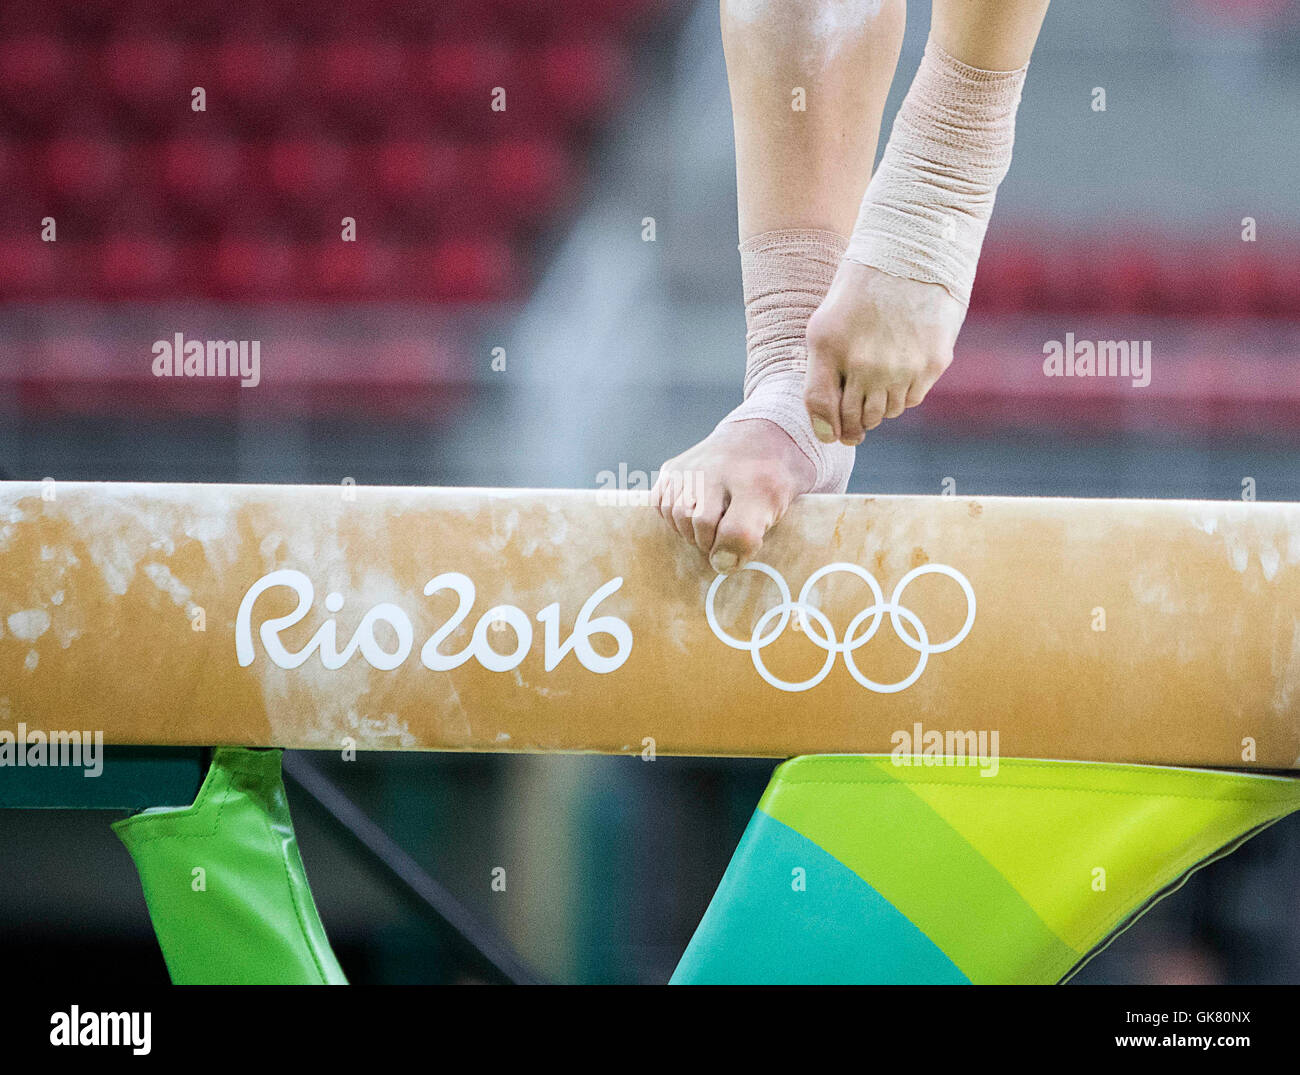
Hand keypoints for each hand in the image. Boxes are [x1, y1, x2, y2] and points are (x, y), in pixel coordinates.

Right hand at [652, 417, 814, 572]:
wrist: (758, 442)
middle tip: (720, 540)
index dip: (735, 552)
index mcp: (756, 483)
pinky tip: (689, 514)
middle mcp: (720, 469)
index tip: (735, 558)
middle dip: (709, 542)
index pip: (737, 531)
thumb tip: (720, 564)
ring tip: (706, 529)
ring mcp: (692, 465)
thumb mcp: (775, 510)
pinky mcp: (673, 467)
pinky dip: (672, 517)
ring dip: (689, 531)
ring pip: (677, 514)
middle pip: (701, 524)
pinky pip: (661, 503)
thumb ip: (748, 538)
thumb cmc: (767, 486)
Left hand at [804, 261, 964, 444]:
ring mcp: (900, 366)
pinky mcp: (932, 363)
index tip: (831, 433)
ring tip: (878, 392)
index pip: (820, 406)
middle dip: (853, 426)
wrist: (915, 252)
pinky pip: (912, 399)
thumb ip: (822, 369)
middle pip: (855, 418)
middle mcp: (864, 362)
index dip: (825, 427)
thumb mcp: (827, 320)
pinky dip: (903, 395)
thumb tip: (826, 424)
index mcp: (830, 346)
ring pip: (886, 413)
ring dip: (879, 409)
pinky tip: (901, 374)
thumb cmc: (864, 287)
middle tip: (854, 427)